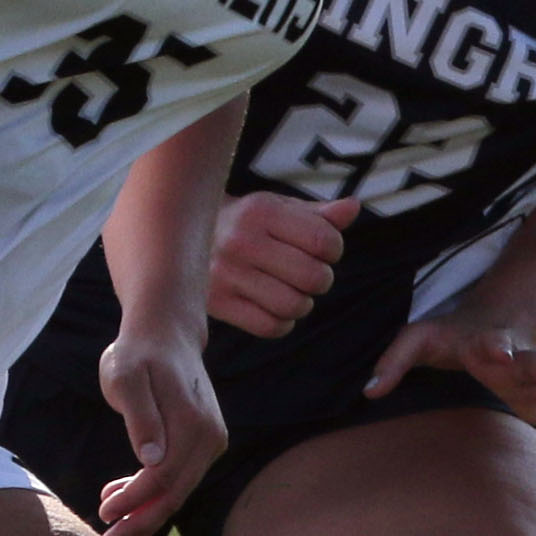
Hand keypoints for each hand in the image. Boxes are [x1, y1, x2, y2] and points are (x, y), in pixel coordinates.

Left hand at [94, 329, 227, 535]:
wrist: (165, 334)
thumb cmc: (138, 353)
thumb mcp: (126, 375)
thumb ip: (139, 416)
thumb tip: (151, 459)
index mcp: (193, 422)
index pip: (164, 477)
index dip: (134, 501)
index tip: (104, 513)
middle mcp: (210, 436)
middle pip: (174, 493)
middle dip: (140, 522)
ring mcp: (211, 442)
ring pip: (178, 491)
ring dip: (144, 514)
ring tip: (111, 530)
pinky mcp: (205, 444)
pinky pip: (179, 478)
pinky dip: (152, 495)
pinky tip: (121, 498)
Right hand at [207, 192, 357, 336]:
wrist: (182, 237)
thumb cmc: (245, 223)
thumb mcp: (278, 208)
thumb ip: (318, 214)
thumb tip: (353, 209)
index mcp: (261, 211)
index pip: (324, 241)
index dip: (333, 250)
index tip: (320, 251)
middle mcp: (242, 241)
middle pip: (313, 277)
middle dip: (320, 280)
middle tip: (309, 276)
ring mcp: (226, 274)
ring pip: (293, 306)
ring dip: (302, 304)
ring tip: (292, 292)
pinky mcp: (216, 303)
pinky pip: (269, 327)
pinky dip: (282, 323)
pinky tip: (273, 308)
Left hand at [365, 298, 535, 457]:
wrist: (494, 322)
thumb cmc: (448, 335)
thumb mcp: (416, 339)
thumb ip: (392, 362)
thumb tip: (368, 392)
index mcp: (485, 342)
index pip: (490, 342)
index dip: (494, 346)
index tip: (496, 351)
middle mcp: (515, 359)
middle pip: (533, 361)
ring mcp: (531, 379)